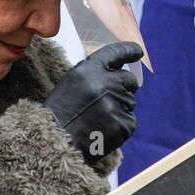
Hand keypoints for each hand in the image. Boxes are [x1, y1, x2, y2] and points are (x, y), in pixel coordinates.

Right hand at [44, 41, 142, 159]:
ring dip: (119, 110)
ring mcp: (116, 103)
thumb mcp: (71, 84)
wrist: (55, 143)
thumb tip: (117, 74)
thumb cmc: (60, 115)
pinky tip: (103, 132)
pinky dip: (120, 128)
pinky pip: (129, 122)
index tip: (138, 52)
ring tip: (98, 121)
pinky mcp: (123, 123)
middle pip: (129, 80)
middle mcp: (105, 83)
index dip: (129, 51)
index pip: (115, 53)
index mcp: (89, 70)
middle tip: (112, 99)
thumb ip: (93, 76)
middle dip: (127, 87)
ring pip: (129, 103)